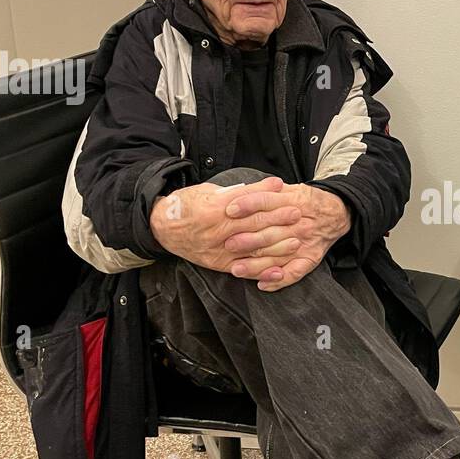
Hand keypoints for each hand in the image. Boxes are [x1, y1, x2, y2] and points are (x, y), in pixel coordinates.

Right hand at [148, 179, 299, 272]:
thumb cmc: (186, 206)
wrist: (161, 228)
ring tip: (295, 241)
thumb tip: (267, 186)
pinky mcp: (218, 264)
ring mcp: (218, 250)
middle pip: (253, 225)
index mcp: (214, 209)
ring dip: (276, 247)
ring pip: (252, 250)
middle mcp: (216, 231)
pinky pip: (244, 270)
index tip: (286, 193)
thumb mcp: (208, 191)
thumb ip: (237, 192)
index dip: (267, 198)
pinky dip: (262, 272)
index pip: (247, 203)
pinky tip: (279, 271)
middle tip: (298, 214)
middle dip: (278, 220)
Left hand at [220, 180, 350, 290]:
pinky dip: (278, 280)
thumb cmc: (306, 201)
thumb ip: (265, 190)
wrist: (336, 213)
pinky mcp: (310, 258)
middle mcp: (299, 224)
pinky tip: (262, 284)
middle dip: (248, 239)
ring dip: (256, 264)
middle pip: (270, 232)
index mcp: (294, 202)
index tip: (229, 210)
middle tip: (228, 244)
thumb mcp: (289, 188)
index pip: (267, 201)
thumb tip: (236, 194)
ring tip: (237, 268)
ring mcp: (305, 243)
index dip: (247, 205)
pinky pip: (294, 273)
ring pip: (278, 256)